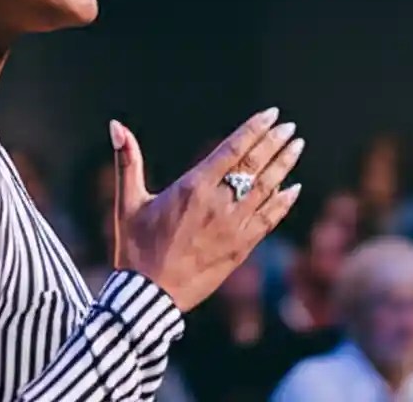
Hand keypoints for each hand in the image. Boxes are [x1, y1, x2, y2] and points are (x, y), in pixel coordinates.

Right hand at [109, 108, 304, 311]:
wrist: (149, 297)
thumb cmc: (135, 248)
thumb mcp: (127, 202)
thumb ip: (127, 161)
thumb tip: (116, 126)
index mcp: (193, 188)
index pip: (232, 149)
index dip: (254, 129)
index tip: (271, 114)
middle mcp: (218, 204)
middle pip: (255, 165)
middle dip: (274, 142)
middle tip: (290, 127)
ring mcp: (233, 227)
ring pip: (267, 189)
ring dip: (284, 166)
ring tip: (296, 146)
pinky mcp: (241, 248)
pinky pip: (269, 219)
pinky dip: (283, 202)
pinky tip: (294, 188)